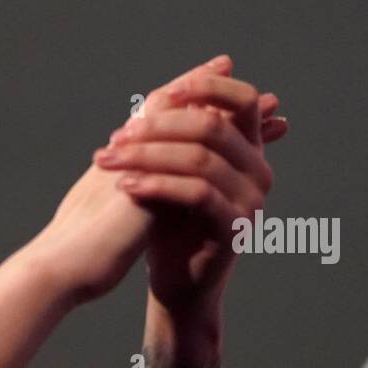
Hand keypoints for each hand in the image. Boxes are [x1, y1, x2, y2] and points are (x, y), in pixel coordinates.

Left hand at [94, 56, 285, 319]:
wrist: (177, 279)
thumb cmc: (170, 221)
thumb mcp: (172, 170)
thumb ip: (175, 133)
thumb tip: (167, 88)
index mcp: (248, 149)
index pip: (243, 100)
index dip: (206, 88)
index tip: (164, 93)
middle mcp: (259, 170)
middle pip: (212, 127)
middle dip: (158, 126)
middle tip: (116, 136)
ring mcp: (252, 199)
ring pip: (200, 159)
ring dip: (147, 155)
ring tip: (108, 160)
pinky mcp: (236, 227)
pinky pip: (197, 193)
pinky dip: (157, 185)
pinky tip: (125, 186)